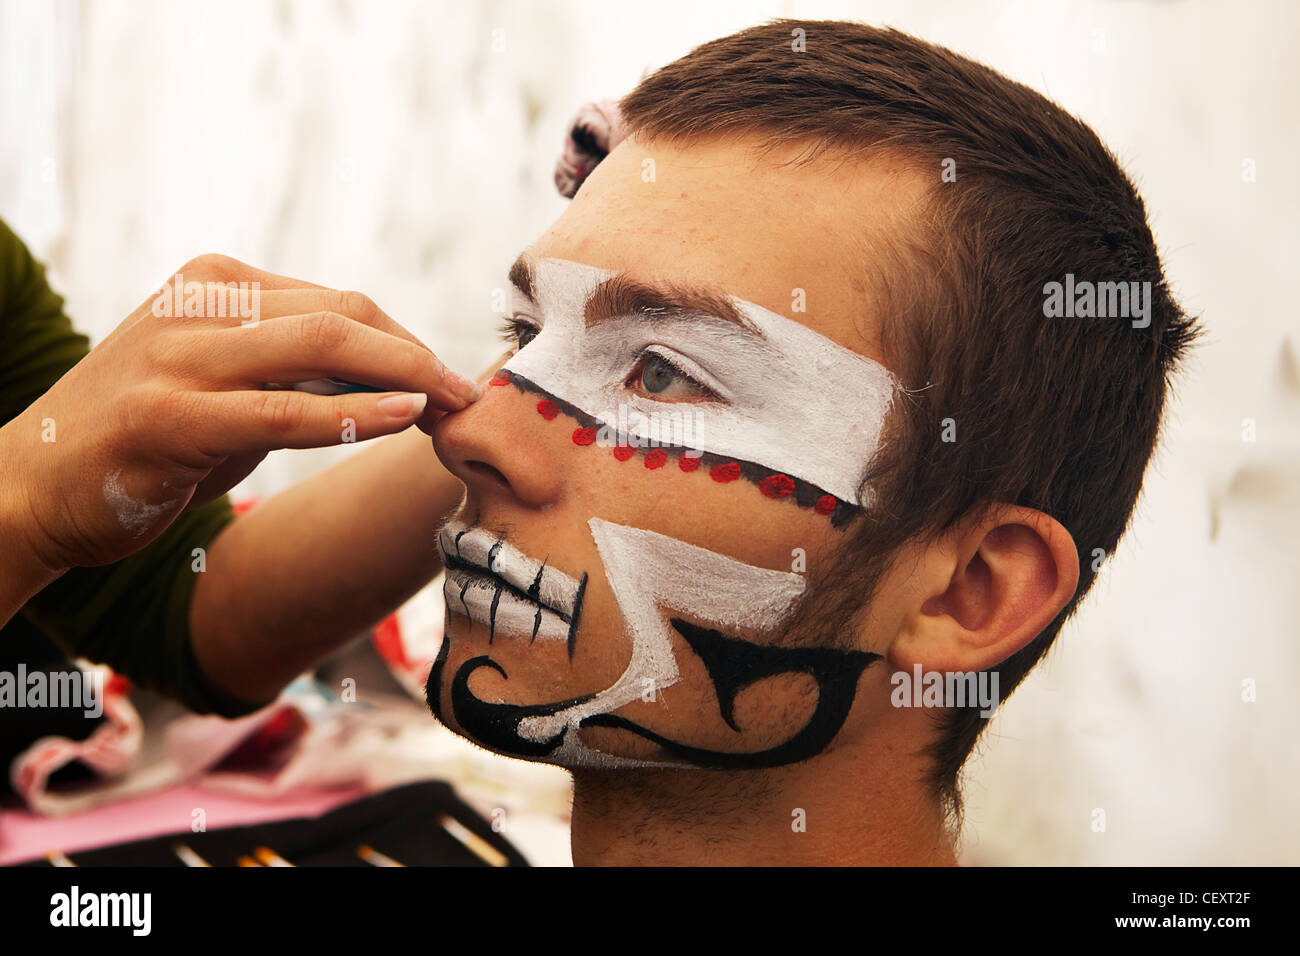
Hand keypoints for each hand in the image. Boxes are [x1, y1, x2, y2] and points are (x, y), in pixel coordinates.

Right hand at [0, 253, 478, 573]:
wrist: (31, 488)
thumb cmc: (144, 442)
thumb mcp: (224, 386)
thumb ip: (294, 369)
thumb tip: (394, 378)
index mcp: (215, 282)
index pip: (340, 302)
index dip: (408, 343)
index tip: (452, 383)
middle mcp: (199, 304)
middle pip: (343, 313)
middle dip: (420, 356)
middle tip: (469, 399)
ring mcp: (178, 356)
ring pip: (321, 344)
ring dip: (404, 377)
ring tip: (454, 410)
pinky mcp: (168, 416)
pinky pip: (280, 409)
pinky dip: (351, 412)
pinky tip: (404, 419)